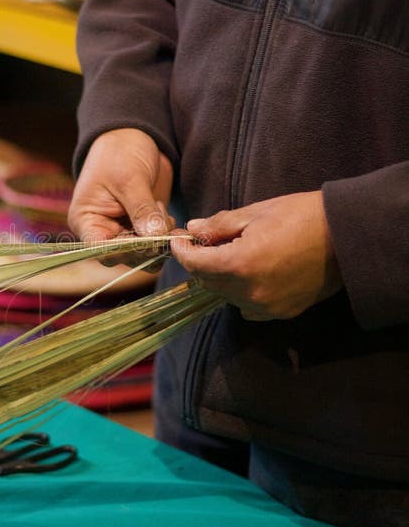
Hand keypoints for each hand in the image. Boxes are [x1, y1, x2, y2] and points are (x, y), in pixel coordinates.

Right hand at [68, 128, 173, 266]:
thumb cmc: (120, 153)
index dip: (124, 251)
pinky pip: (157, 242)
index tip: (146, 240)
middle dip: (146, 245)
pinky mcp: (143, 226)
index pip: (100, 249)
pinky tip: (168, 216)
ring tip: (161, 211)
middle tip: (163, 228)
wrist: (134, 137)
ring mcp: (125, 230)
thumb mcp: (130, 179)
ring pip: (144, 252)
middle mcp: (103, 231)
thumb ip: (142, 210)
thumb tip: (155, 238)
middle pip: (124, 256)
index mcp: (86, 221)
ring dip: (159, 240)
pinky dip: (166, 234)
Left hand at [170, 191, 341, 320]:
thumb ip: (220, 225)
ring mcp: (266, 306)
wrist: (347, 237)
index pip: (195, 264)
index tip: (179, 240)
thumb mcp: (256, 213)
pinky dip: (241, 293)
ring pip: (226, 296)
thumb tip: (193, 229)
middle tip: (204, 241)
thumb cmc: (303, 217)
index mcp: (240, 264)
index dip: (182, 251)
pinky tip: (250, 273)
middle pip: (208, 282)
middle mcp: (250, 292)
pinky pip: (247, 307)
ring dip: (221, 277)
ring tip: (231, 253)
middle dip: (201, 262)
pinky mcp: (281, 313)